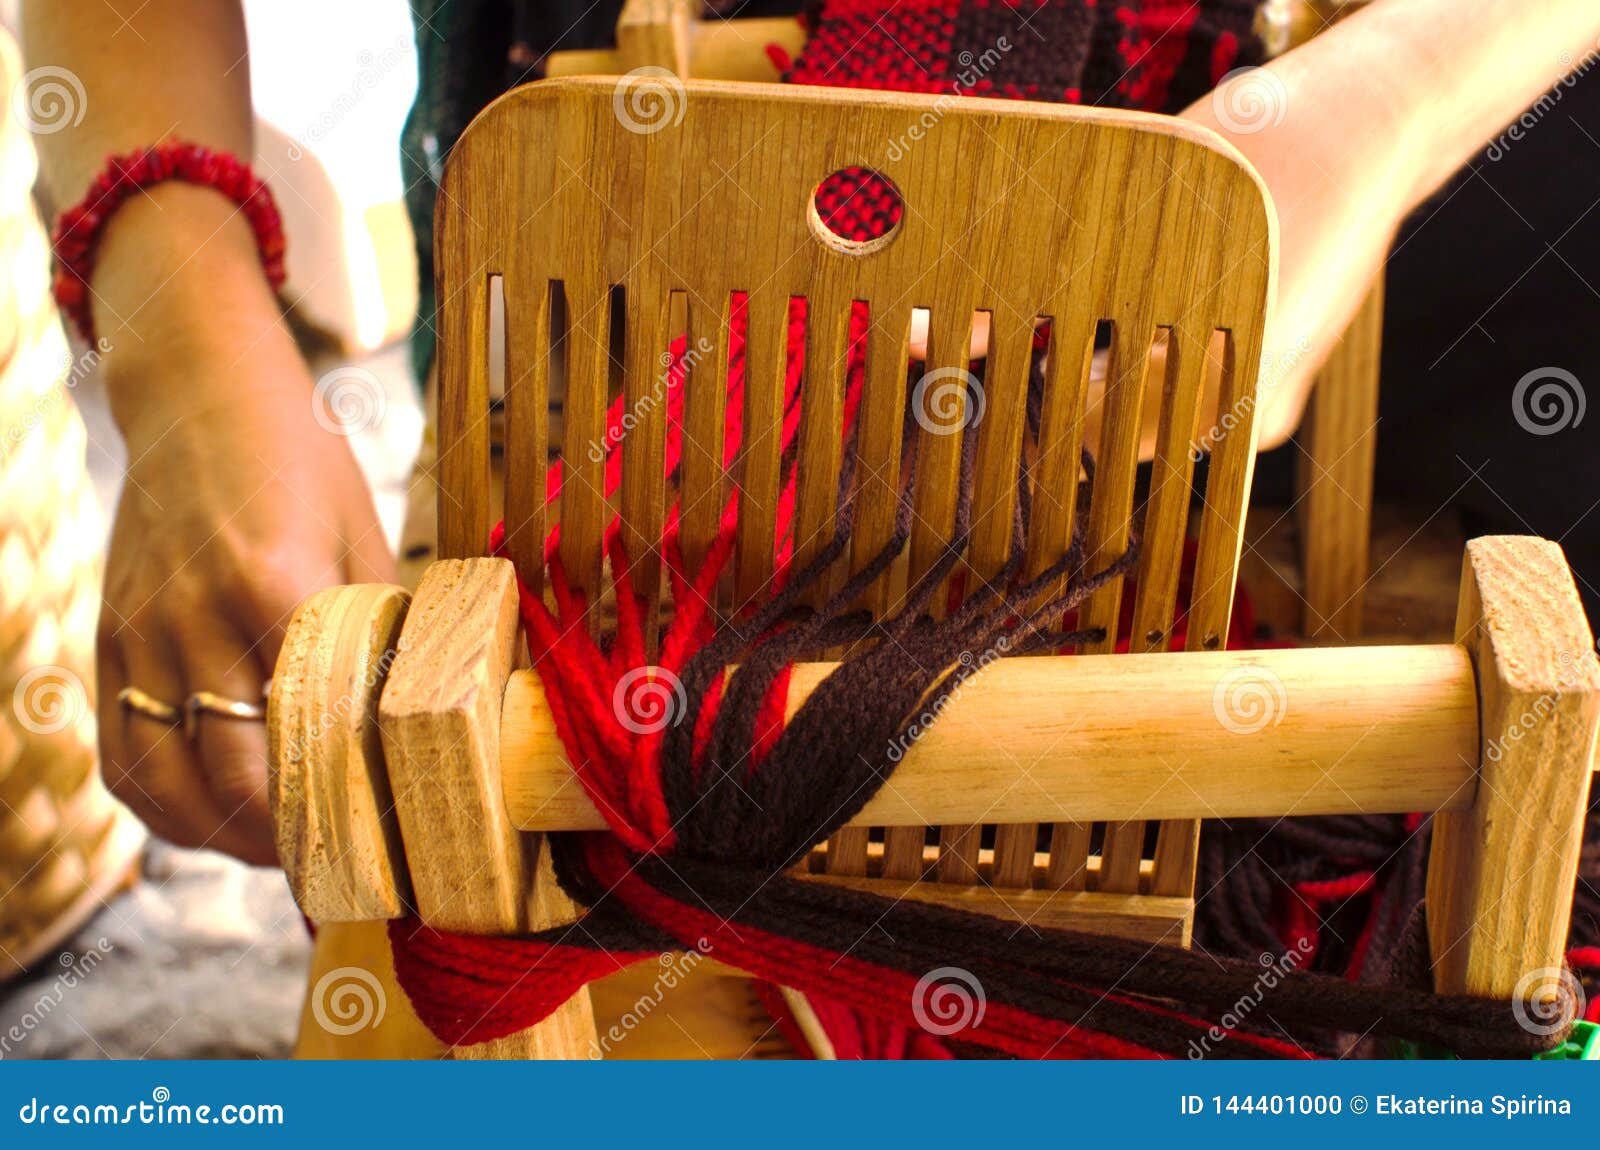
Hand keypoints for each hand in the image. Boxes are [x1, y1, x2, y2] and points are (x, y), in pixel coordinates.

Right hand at [97, 334, 395, 863]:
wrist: (196, 392)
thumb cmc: (300, 459)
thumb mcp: (364, 537)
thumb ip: (381, 630)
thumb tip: (420, 715)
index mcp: (276, 588)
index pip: (307, 740)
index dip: (339, 813)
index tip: (376, 853)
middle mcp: (195, 620)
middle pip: (235, 779)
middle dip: (286, 846)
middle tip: (332, 871)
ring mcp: (140, 633)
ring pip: (166, 782)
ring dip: (222, 837)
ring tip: (274, 855)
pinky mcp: (108, 637)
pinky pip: (121, 750)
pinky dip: (163, 802)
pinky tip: (207, 817)